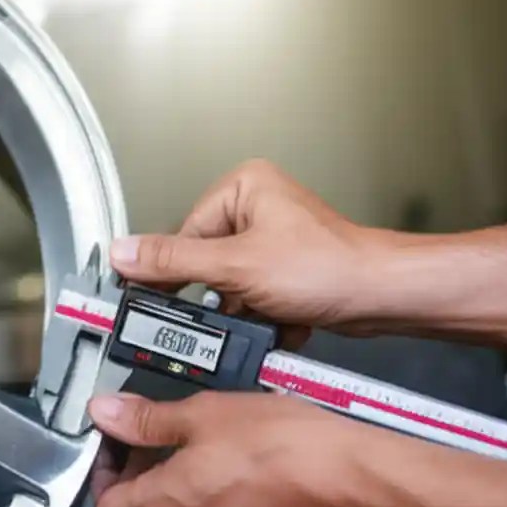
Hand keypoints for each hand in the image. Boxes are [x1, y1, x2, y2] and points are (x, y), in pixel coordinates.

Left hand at [89, 390, 392, 506]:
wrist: (357, 487)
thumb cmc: (279, 446)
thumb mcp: (205, 414)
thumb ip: (148, 419)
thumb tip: (104, 413)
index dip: (103, 476)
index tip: (118, 444)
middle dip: (145, 476)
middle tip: (165, 434)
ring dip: (183, 488)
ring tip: (210, 444)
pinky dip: (218, 503)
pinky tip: (244, 468)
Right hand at [109, 159, 389, 336]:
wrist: (382, 297)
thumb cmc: (328, 267)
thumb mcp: (234, 266)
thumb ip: (172, 261)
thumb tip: (124, 253)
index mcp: (242, 188)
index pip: (183, 235)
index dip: (173, 274)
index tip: (152, 300)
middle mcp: (258, 208)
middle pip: (205, 265)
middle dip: (222, 298)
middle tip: (234, 308)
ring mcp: (273, 240)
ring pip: (230, 288)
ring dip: (245, 312)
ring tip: (269, 313)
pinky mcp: (286, 271)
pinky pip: (254, 298)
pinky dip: (264, 316)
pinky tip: (285, 319)